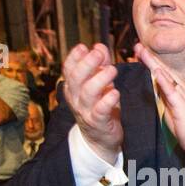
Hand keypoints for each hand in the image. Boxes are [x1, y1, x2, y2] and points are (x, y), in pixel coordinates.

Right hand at [61, 42, 122, 161]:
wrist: (100, 139)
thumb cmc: (100, 107)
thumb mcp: (100, 85)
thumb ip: (100, 66)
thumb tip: (100, 46)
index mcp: (73, 88)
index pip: (69, 70)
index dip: (75, 57)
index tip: (84, 47)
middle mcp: (76, 98)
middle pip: (76, 78)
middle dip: (87, 63)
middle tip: (98, 53)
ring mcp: (86, 111)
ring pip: (88, 92)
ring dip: (100, 79)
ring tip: (112, 70)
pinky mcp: (98, 122)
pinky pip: (100, 110)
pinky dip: (107, 101)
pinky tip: (115, 92)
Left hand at [135, 43, 184, 157]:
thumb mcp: (173, 108)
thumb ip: (165, 94)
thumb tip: (157, 83)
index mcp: (182, 90)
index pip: (165, 73)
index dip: (152, 62)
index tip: (140, 53)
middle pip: (166, 70)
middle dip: (151, 58)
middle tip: (138, 45)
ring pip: (168, 77)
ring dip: (155, 64)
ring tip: (143, 53)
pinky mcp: (184, 107)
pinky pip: (173, 92)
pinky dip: (165, 81)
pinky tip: (157, 72)